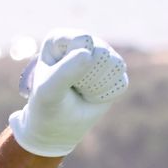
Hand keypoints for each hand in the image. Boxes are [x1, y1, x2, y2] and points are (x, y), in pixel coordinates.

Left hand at [7, 30, 129, 157]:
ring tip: (80, 91)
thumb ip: (64, 73)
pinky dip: (106, 95)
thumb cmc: (46, 106)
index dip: (74, 63)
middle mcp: (82, 42)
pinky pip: (121, 81)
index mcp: (60, 39)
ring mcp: (101, 55)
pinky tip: (91, 96)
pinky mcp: (114, 71)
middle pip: (102, 52)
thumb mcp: (48, 92)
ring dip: (97, 86)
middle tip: (71, 88)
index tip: (59, 77)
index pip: (82, 41)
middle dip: (87, 78)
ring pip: (115, 65)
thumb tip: (88, 54)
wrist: (56, 128)